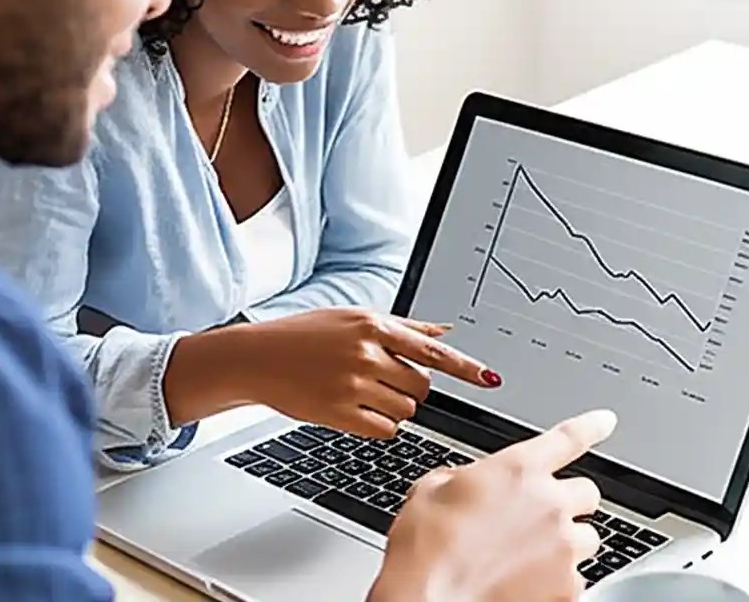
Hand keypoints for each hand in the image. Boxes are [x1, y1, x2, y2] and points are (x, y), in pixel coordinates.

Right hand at [165, 308, 500, 436]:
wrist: (257, 357)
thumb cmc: (305, 335)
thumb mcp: (354, 318)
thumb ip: (404, 327)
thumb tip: (445, 329)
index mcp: (374, 326)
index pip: (433, 350)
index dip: (465, 368)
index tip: (491, 379)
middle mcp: (367, 353)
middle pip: (422, 387)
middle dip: (410, 389)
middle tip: (381, 380)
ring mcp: (353, 384)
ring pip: (405, 410)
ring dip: (392, 407)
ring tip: (360, 391)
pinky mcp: (339, 413)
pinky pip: (385, 429)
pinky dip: (378, 424)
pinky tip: (355, 409)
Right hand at [368, 410, 616, 601]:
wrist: (427, 601)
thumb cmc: (425, 550)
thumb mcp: (433, 490)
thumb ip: (467, 478)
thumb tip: (470, 484)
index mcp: (519, 469)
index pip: (569, 437)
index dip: (592, 426)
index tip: (605, 421)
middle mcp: (550, 503)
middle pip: (587, 493)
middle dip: (567, 503)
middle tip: (538, 519)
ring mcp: (564, 548)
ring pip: (587, 539)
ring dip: (565, 543)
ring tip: (526, 559)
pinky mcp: (569, 588)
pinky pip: (577, 579)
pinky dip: (557, 583)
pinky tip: (524, 586)